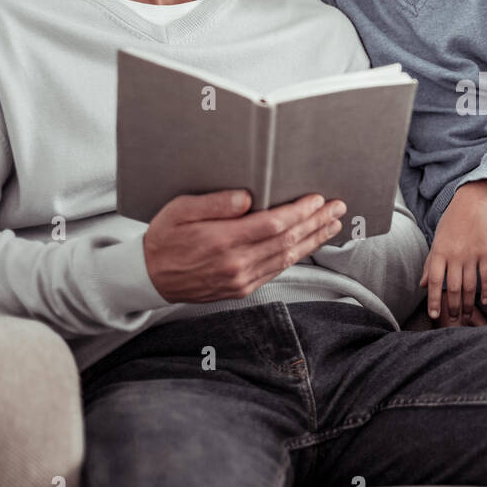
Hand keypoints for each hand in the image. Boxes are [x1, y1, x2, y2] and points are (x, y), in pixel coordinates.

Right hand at [144, 189, 345, 302]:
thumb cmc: (165, 237)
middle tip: (337, 208)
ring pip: (287, 257)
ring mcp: (240, 280)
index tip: (317, 199)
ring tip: (332, 224)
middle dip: (316, 223)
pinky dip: (296, 255)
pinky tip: (308, 244)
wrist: (149, 276)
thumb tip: (248, 197)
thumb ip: (216, 203)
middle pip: (287, 241)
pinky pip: (276, 270)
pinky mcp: (241, 289)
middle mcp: (235, 264)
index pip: (273, 224)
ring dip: (313, 240)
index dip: (299, 212)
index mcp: (222, 241)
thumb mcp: (181, 209)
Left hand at [420, 180, 486, 325]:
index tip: (435, 315)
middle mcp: (455, 255)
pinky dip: (486, 291)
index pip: (435, 282)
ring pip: (470, 286)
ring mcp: (472, 254)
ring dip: (468, 303)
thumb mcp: (437, 240)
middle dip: (453, 307)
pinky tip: (485, 301)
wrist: (472, 201)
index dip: (434, 300)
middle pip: (453, 288)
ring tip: (468, 314)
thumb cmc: (451, 221)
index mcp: (439, 252)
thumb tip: (423, 285)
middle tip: (454, 319)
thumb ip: (430, 264)